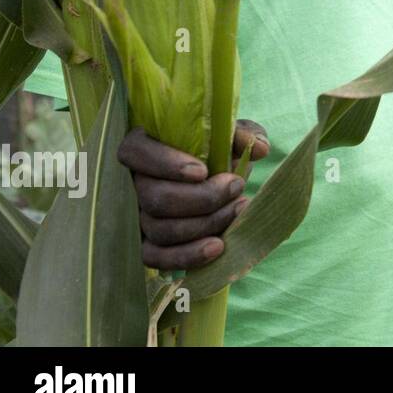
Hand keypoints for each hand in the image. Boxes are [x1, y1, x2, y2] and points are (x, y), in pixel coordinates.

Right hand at [117, 120, 269, 270]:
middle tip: (236, 187)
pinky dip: (187, 256)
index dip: (165, 164)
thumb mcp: (233, 134)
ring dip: (204, 224)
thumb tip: (257, 148)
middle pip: (155, 199)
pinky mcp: (149, 244)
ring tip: (238, 210)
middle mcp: (135, 183)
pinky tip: (217, 246)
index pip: (136, 153)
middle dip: (202, 198)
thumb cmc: (220, 148)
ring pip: (160, 230)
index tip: (202, 171)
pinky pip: (157, 258)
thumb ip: (244, 135)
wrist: (223, 176)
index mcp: (143, 147)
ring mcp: (139, 215)